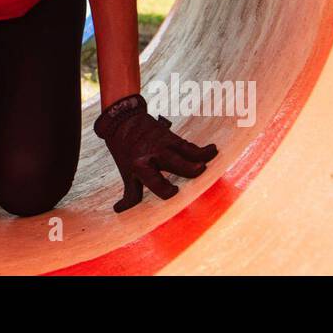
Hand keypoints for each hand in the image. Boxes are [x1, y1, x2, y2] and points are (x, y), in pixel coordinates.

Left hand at [94, 93, 217, 212]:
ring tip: (213, 156)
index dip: (165, 188)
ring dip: (199, 155)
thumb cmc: (125, 152)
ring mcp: (163, 145)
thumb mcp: (126, 172)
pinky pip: (188, 145)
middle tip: (200, 170)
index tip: (174, 192)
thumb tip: (119, 211)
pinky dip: (200, 149)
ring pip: (184, 150)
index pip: (155, 181)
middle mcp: (153, 155)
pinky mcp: (171, 137)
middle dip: (186, 167)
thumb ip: (130, 194)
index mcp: (140, 167)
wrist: (122, 121)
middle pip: (172, 162)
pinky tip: (213, 150)